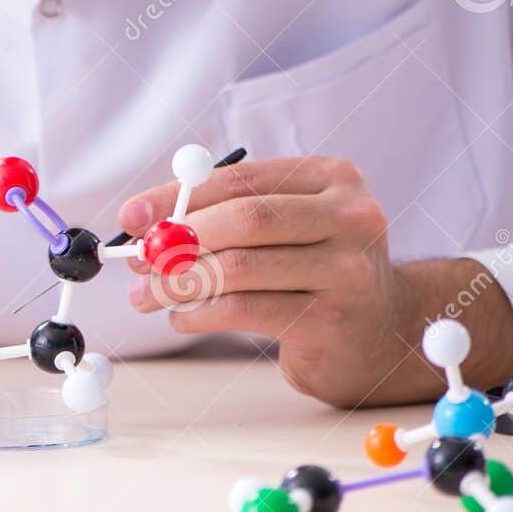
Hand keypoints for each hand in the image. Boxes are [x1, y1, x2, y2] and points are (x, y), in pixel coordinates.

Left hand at [118, 156, 512, 406]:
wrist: (381, 333)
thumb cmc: (312, 273)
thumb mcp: (280, 230)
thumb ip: (222, 217)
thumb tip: (142, 226)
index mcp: (333, 180)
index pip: (241, 178)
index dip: (178, 195)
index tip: (131, 217)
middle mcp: (351, 218)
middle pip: (245, 218)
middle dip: (179, 239)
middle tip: (137, 261)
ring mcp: (348, 270)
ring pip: (241, 268)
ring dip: (178, 282)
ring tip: (148, 295)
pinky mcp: (334, 319)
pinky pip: (246, 310)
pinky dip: (200, 313)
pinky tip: (182, 318)